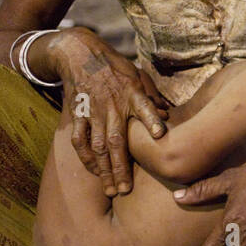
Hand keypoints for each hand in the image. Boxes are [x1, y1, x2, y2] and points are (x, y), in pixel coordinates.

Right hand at [50, 28, 168, 195]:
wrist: (81, 54)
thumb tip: (167, 115)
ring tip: (111, 190)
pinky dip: (86, 157)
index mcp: (131, 94)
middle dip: (121, 167)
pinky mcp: (78, 115)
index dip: (151, 119)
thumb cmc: (115, 68)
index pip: (144, 107)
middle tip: (126, 190)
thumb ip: (151, 97)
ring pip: (98, 146)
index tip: (159, 134)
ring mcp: (93, 112)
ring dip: (104, 170)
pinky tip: (94, 171)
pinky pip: (80, 140)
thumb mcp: (137, 76)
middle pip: (117, 141)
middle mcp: (112, 106)